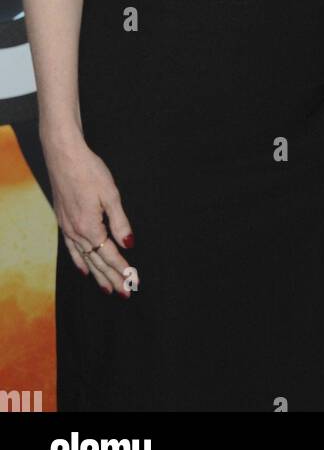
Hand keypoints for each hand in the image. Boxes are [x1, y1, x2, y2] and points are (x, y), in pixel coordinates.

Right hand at [41, 126, 137, 296]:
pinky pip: (71, 248)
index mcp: (90, 227)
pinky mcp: (63, 221)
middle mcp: (76, 232)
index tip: (133, 281)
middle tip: (125, 293)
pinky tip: (83, 269)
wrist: (64, 156)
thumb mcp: (111, 195)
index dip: (122, 269)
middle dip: (111, 278)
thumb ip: (120, 223)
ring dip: (97, 274)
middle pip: (97, 261)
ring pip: (84, 258)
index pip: (109, 255)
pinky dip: (79, 261)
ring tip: (107, 288)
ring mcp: (67, 228)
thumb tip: (128, 244)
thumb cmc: (89, 171)